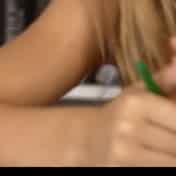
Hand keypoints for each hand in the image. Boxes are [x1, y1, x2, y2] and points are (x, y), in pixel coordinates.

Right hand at [80, 36, 175, 165]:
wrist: (83, 139)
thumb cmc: (120, 115)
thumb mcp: (139, 94)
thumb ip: (164, 82)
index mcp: (136, 103)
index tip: (173, 127)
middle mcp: (128, 126)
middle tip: (168, 137)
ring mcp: (124, 151)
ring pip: (170, 160)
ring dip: (170, 156)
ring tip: (164, 147)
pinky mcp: (121, 167)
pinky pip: (156, 168)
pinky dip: (160, 164)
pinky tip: (155, 157)